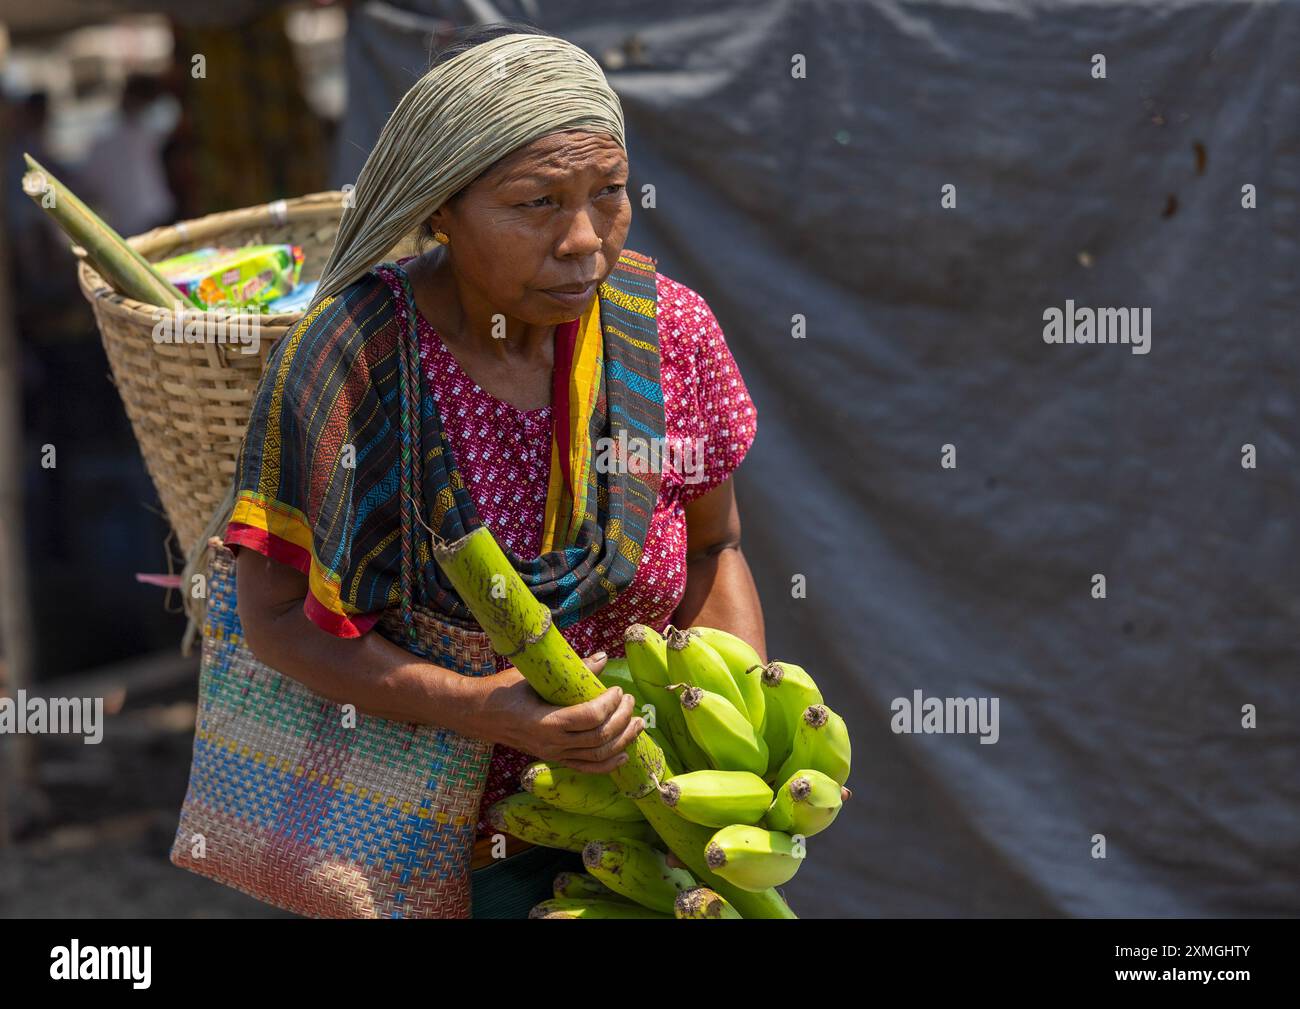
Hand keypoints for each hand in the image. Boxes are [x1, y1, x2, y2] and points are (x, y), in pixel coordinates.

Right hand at [476, 652, 643, 772]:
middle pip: (599, 737)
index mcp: (545, 722)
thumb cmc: (504, 690)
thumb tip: (603, 658)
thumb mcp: (535, 675)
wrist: (479, 714)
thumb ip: (572, 670)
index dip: (610, 704)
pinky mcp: (554, 759)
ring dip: (623, 740)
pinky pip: (587, 768)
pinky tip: (625, 753)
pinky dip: (609, 764)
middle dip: (622, 718)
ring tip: (638, 722)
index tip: (617, 689)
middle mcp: (552, 744)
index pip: (590, 718)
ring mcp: (554, 755)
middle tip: (630, 700)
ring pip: (598, 755)